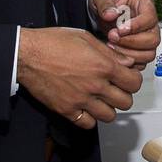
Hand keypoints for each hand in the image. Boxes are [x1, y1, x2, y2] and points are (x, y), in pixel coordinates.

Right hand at [16, 27, 142, 128]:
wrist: (27, 54)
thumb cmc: (52, 42)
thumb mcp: (85, 38)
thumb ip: (110, 53)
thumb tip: (127, 62)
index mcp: (103, 66)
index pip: (133, 82)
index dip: (133, 80)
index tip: (127, 78)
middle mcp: (95, 85)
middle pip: (125, 102)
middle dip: (123, 95)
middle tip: (115, 89)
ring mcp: (81, 100)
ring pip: (109, 116)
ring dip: (108, 108)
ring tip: (101, 99)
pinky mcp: (66, 110)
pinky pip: (88, 124)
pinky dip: (90, 118)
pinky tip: (87, 108)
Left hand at [90, 0, 160, 68]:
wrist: (103, 6)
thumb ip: (105, 4)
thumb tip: (110, 15)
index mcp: (144, 2)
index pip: (150, 18)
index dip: (136, 26)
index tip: (120, 29)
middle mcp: (149, 20)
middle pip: (153, 38)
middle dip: (131, 42)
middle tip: (112, 37)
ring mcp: (146, 35)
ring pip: (149, 52)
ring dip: (129, 54)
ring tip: (111, 46)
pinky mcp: (140, 47)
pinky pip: (142, 61)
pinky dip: (129, 62)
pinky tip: (115, 54)